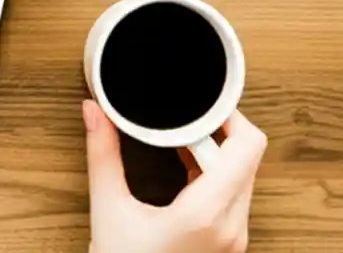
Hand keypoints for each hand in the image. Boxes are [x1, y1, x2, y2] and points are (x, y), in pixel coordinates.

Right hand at [84, 100, 265, 252]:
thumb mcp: (107, 208)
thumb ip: (102, 154)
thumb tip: (94, 112)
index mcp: (207, 214)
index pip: (248, 147)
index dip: (230, 116)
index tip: (203, 102)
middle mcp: (231, 227)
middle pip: (248, 158)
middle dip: (218, 132)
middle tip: (184, 118)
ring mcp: (234, 239)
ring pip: (243, 177)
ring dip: (218, 154)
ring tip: (180, 142)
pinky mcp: (229, 244)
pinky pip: (235, 197)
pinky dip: (216, 176)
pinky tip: (185, 168)